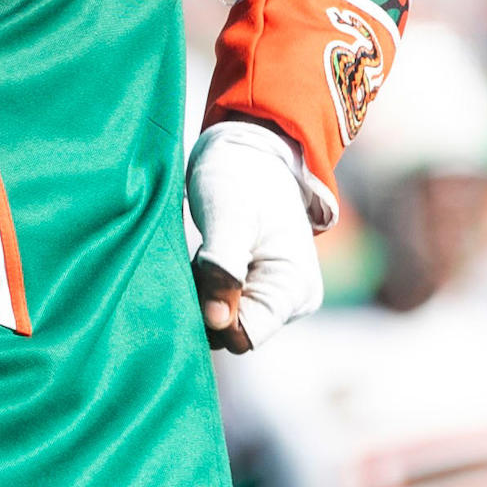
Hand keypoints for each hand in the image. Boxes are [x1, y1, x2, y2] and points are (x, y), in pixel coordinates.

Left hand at [186, 121, 324, 351]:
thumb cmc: (241, 176)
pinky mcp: (253, 287)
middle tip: (192, 260)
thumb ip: (223, 267)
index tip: (196, 276)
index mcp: (294, 290)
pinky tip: (196, 260)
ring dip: (199, 294)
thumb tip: (217, 322)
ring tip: (196, 255)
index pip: (243, 337)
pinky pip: (220, 304)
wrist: (251, 150)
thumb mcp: (228, 215)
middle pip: (230, 332)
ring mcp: (271, 295)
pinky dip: (201, 287)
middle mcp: (288, 302)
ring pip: (221, 319)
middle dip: (203, 305)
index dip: (212, 316)